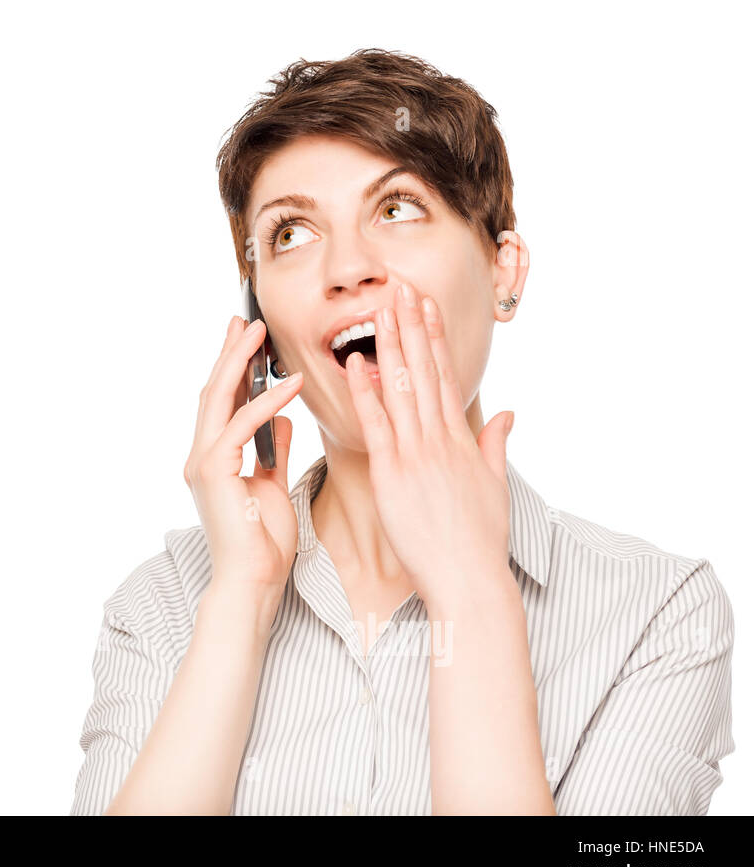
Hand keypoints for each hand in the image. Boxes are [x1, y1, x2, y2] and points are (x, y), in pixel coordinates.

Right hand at [184, 315, 304, 609]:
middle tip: (246, 321)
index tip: (247, 338)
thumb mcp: (273, 486)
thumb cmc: (263, 544)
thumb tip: (282, 418)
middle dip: (230, 354)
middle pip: (213, 392)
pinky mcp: (214, 472)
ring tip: (261, 334)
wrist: (253, 583)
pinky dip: (266, 402)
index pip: (222, 403)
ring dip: (241, 364)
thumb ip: (273, 450)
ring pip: (218, 400)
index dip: (234, 368)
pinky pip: (241, 426)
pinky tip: (292, 383)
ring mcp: (203, 463)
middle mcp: (202, 456)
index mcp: (214, 459)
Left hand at [343, 282, 513, 608]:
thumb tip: (508, 413)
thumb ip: (496, 444)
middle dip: (412, 326)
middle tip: (400, 287)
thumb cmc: (478, 541)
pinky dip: (367, 393)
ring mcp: (417, 454)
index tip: (425, 306)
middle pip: (425, 371)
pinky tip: (358, 364)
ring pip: (403, 388)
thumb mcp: (494, 486)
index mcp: (462, 440)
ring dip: (390, 345)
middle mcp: (440, 439)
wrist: (469, 579)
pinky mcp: (394, 474)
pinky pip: (377, 425)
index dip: (434, 338)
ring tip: (380, 308)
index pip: (445, 376)